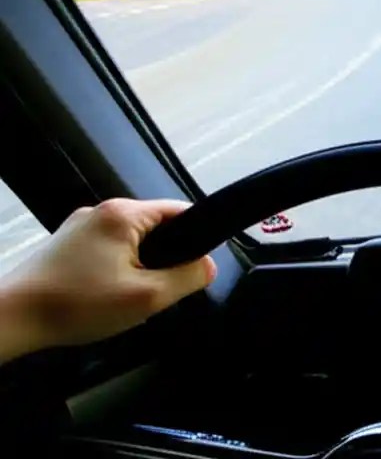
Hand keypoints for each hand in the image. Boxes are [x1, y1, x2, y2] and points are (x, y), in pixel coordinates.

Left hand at [0, 199, 215, 362]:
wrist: (11, 319)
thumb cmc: (78, 305)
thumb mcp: (148, 297)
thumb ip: (188, 277)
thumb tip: (209, 266)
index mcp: (124, 214)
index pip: (180, 211)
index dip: (196, 239)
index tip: (194, 270)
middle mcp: (101, 211)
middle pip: (156, 228)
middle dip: (163, 260)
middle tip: (156, 293)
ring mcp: (79, 226)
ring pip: (131, 243)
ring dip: (138, 268)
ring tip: (127, 299)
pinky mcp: (64, 245)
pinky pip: (107, 251)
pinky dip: (114, 272)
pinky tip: (103, 297)